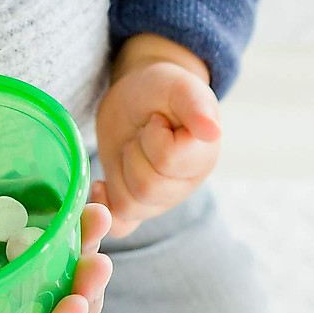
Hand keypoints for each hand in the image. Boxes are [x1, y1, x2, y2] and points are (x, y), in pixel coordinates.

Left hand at [95, 33, 221, 237]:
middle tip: (141, 132)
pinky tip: (101, 184)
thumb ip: (195, 104)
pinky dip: (105, 208)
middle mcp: (184, 184)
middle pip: (147, 187)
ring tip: (131, 147)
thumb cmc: (162, 90)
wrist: (138, 97)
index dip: (154, 135)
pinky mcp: (135, 205)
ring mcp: (160, 200)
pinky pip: (120, 227)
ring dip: (118, 171)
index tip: (157, 118)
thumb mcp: (177, 85)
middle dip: (133, 152)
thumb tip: (212, 131)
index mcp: (202, 156)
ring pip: (129, 205)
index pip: (168, 160)